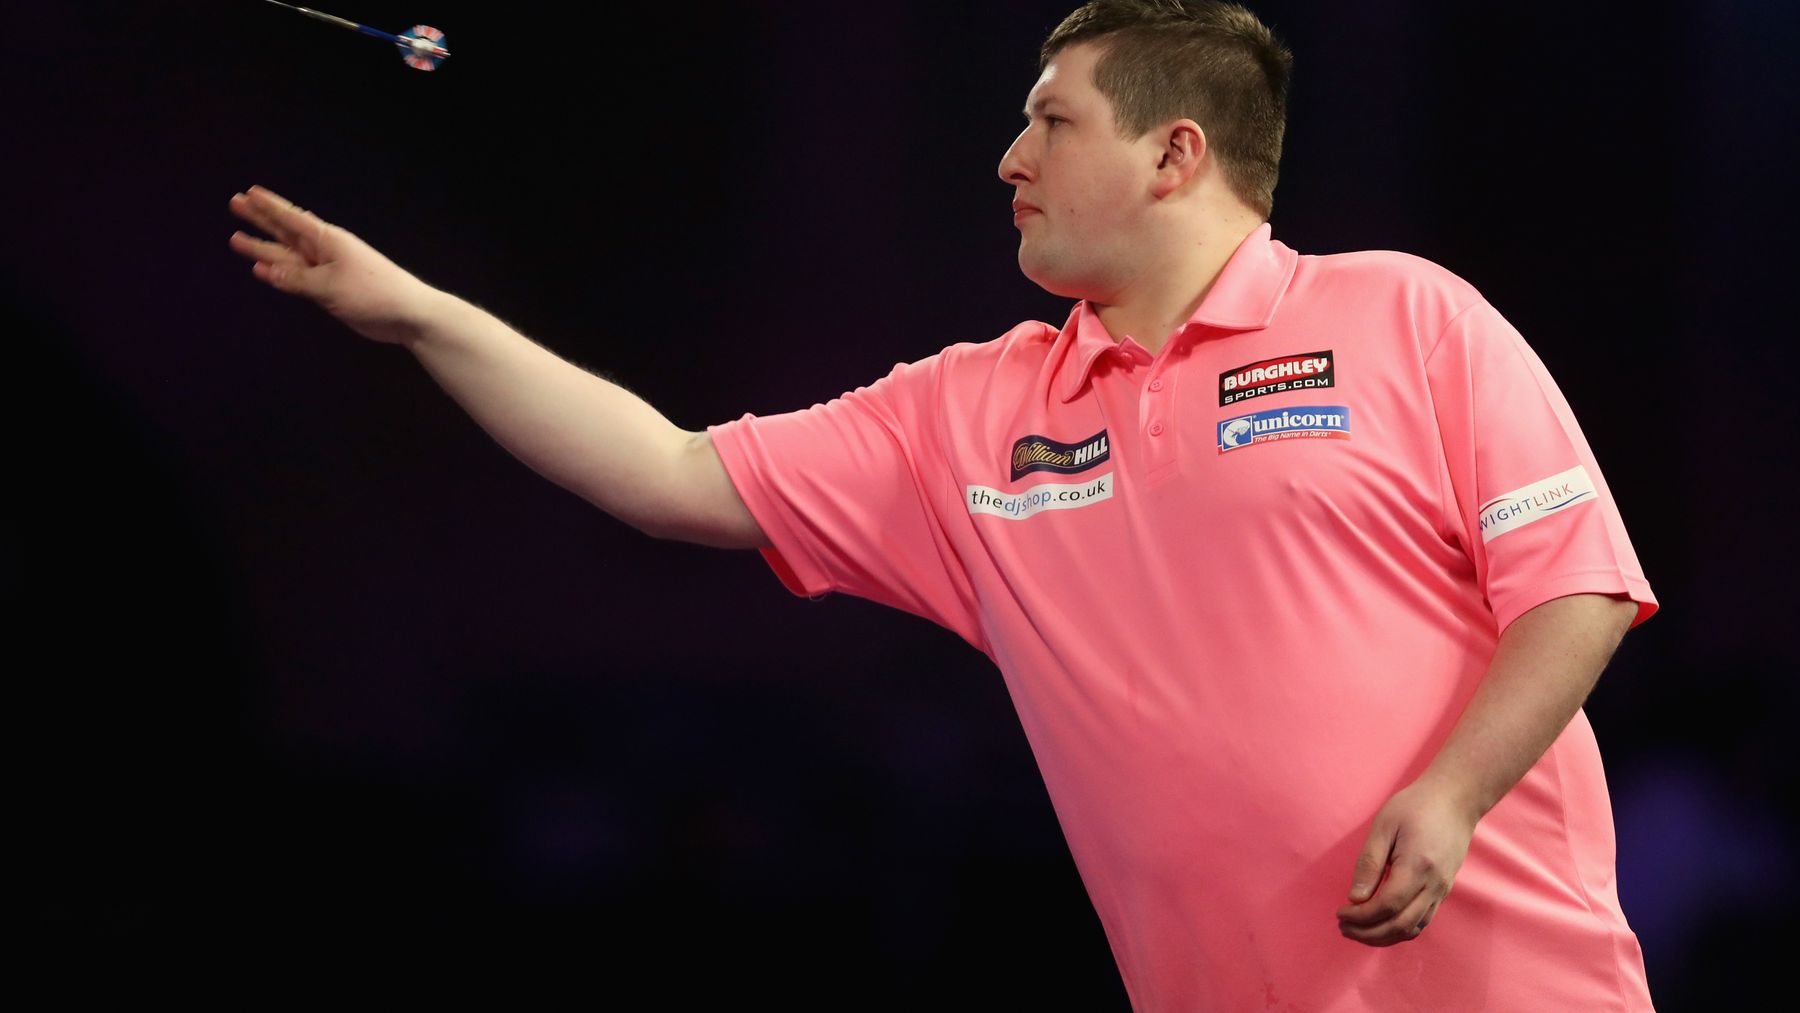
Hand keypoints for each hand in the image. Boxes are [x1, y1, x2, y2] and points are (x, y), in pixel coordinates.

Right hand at [228, 185, 443, 345]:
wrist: (406, 314)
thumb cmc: (373, 293)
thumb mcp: (330, 285)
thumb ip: (297, 279)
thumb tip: (265, 270)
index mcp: (327, 240)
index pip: (291, 219)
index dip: (270, 206)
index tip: (250, 192)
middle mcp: (324, 251)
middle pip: (284, 232)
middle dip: (260, 219)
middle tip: (235, 203)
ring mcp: (325, 270)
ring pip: (287, 256)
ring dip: (263, 249)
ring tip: (236, 239)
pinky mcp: (329, 289)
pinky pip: (297, 277)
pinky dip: (279, 274)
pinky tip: (262, 271)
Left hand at [1335, 777, 1477, 945]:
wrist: (1456, 799)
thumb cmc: (1415, 806)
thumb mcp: (1383, 827)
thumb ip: (1369, 863)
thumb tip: (1356, 898)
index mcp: (1417, 867)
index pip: (1386, 906)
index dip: (1361, 917)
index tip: (1340, 913)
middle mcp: (1434, 885)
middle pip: (1400, 925)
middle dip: (1368, 933)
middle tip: (1344, 927)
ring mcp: (1442, 890)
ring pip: (1413, 929)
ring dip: (1384, 936)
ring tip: (1358, 930)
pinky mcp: (1444, 890)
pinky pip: (1422, 920)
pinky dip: (1400, 929)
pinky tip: (1381, 923)